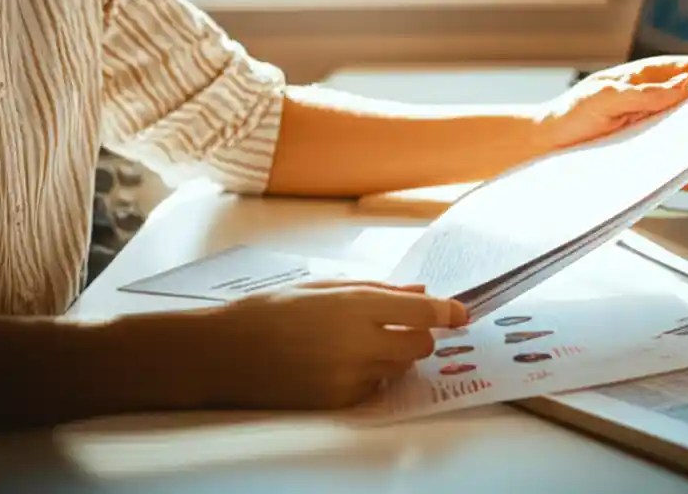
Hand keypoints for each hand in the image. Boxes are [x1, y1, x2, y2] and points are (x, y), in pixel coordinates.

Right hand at [205, 281, 466, 409]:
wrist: (225, 353)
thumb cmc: (271, 312)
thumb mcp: (324, 287)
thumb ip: (378, 290)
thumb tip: (420, 292)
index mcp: (356, 305)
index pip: (423, 312)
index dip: (449, 312)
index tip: (462, 313)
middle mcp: (359, 342)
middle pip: (421, 345)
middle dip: (418, 334)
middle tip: (397, 326)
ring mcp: (350, 375)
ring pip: (399, 368)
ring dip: (392, 356)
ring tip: (353, 343)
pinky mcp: (339, 400)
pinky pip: (374, 387)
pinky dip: (368, 375)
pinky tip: (336, 363)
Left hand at [541, 55, 687, 149]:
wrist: (547, 147)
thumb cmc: (570, 114)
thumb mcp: (604, 97)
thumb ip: (643, 92)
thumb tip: (683, 86)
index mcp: (645, 77)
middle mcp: (653, 102)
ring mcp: (651, 128)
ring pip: (687, 134)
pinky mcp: (646, 154)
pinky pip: (672, 160)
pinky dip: (683, 169)